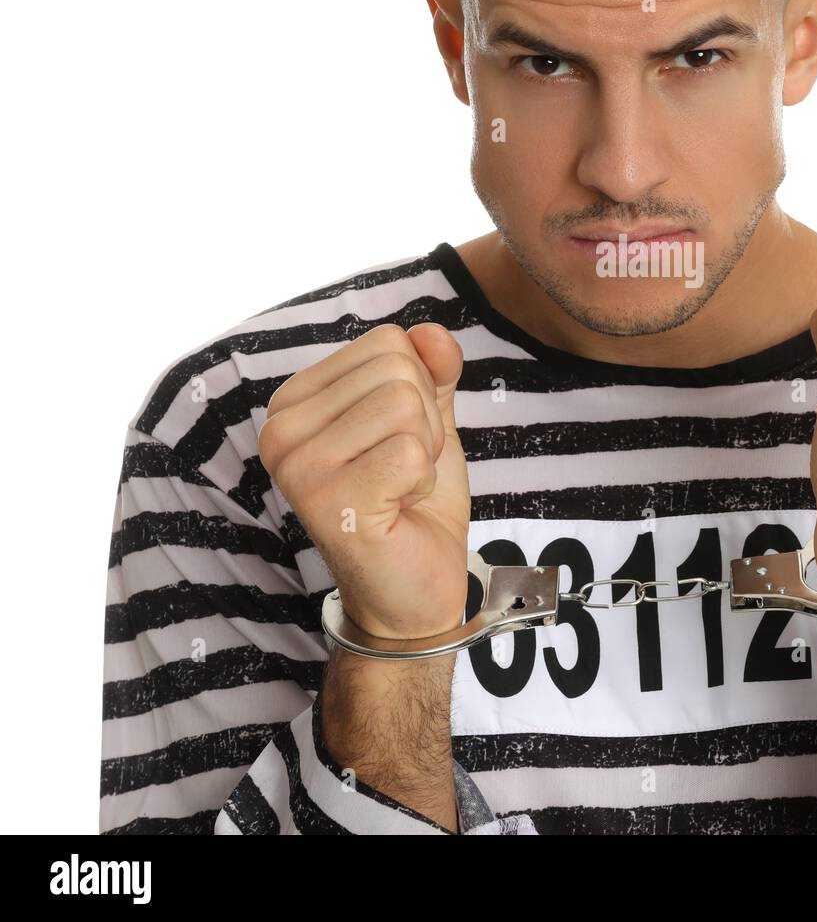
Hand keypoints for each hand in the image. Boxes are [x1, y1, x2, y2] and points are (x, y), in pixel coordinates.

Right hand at [258, 322, 470, 639]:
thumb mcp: (427, 421)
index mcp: (296, 400)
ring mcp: (297, 465)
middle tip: (402, 471)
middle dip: (425, 421)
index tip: (398, 441)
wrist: (414, 590)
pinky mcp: (324, 500)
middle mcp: (281, 429)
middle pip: (398, 369)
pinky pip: (409, 450)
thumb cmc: (412, 503)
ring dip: (424, 452)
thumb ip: (431, 370)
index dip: (420, 390)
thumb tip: (432, 331)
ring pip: (405, 404)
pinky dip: (420, 480)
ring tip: (398, 489)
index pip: (389, 342)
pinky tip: (396, 510)